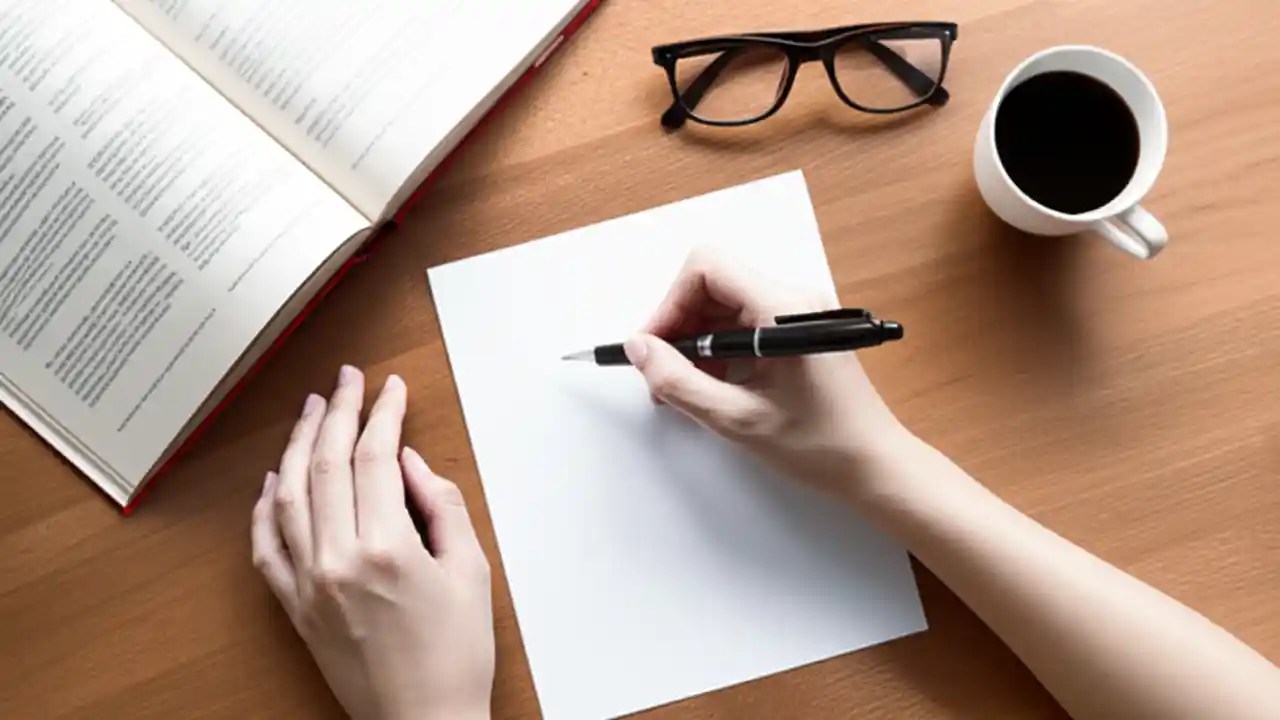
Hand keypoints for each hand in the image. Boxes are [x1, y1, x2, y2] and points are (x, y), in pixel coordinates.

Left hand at [251, 367, 493, 719]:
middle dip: (339, 412)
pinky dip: (263, 508)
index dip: (383, 414)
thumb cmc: (455, 656)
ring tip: (311, 411)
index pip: (376, 458)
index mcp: (386, 549)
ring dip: (297, 445)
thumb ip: (440, 507)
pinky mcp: (295, 607)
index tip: (391, 390)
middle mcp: (337, 560)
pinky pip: (264, 547)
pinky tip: (271, 480)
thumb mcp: (470, 571)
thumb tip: (410, 463)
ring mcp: (308, 584)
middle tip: (348, 381)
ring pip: (289, 495)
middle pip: (327, 464)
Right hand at [626, 249, 908, 496]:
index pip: (707, 269)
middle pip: (712, 284)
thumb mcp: (737, 419)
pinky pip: (744, 322)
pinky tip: (712, 385)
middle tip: (660, 372)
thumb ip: (679, 382)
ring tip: (683, 386)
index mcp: (783, 309)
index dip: (670, 304)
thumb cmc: (822, 444)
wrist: (874, 465)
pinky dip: (719, 348)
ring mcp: (798, 314)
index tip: (653, 346)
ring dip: (695, 339)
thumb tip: (640, 350)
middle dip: (678, 325)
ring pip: (724, 304)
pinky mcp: (798, 331)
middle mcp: (793, 299)